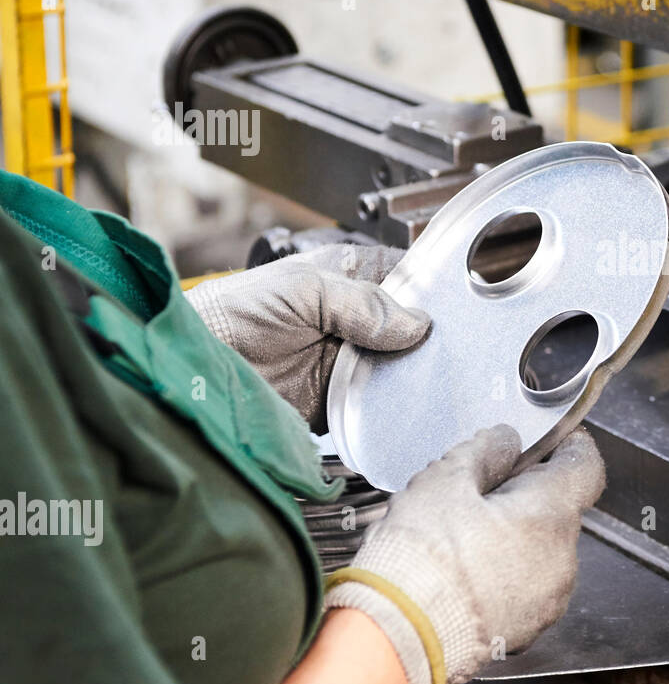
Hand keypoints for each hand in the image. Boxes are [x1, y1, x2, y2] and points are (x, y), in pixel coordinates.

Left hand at [184, 244, 429, 431]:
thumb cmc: (235, 313)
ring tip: (430, 376)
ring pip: (403, 366)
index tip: (455, 309)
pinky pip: (382, 403)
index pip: (408, 279)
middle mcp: (358, 319)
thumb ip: (360, 302)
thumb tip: (415, 324)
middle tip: (447, 349)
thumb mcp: (302, 290)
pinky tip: (406, 402)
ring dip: (414, 373)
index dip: (431, 292)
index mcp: (351, 278)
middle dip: (430, 339)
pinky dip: (395, 405)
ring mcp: (352, 360)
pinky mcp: (344, 399)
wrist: (197, 368)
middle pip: (413, 327)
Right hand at [325, 424, 604, 683]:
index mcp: (550, 515)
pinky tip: (464, 575)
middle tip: (479, 494)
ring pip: (541, 552)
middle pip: (558, 511)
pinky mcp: (527, 631)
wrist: (399, 636)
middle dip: (526, 498)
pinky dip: (504, 578)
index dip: (570, 447)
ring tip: (463, 540)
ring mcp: (547, 600)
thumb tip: (505, 441)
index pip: (585, 467)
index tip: (551, 442)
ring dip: (515, 540)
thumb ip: (484, 451)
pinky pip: (525, 590)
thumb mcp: (444, 481)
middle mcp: (562, 560)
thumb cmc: (422, 559)